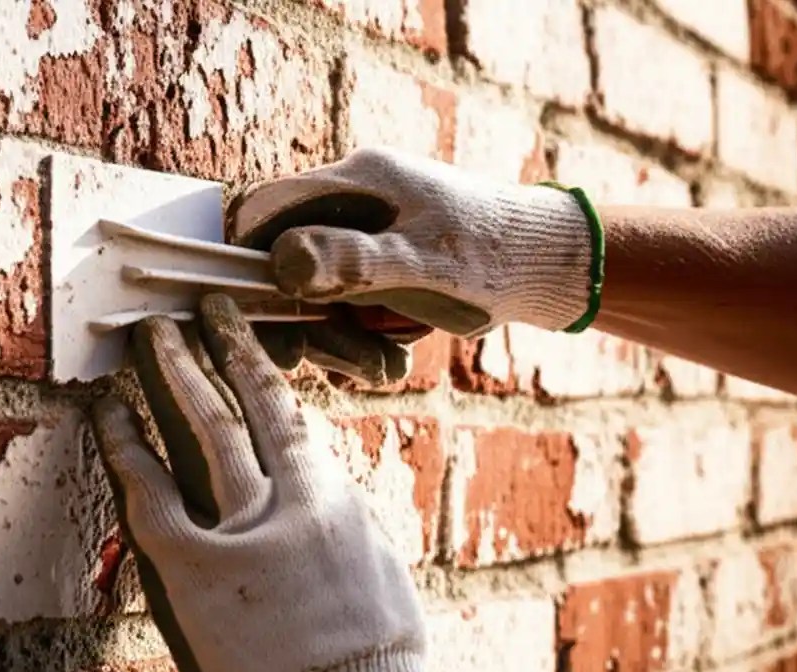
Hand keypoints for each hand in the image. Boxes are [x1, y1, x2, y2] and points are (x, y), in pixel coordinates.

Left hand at [90, 294, 465, 671]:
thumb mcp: (377, 571)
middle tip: (183, 311)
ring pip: (198, 430)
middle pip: (237, 405)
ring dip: (169, 375)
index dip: (252, 359)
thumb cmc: (371, 662)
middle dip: (209, 348)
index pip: (284, 411)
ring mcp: (234, 533)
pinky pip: (148, 495)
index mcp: (331, 501)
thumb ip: (342, 515)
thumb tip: (321, 481)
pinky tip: (107, 413)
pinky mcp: (187, 572)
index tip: (231, 323)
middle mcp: (283, 502)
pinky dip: (125, 447)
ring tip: (147, 338)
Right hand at [227, 147, 597, 375]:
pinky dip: (358, 341)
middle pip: (286, 262)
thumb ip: (354, 261)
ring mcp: (365, 235)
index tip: (253, 313)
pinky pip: (344, 306)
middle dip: (308, 322)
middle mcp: (352, 202)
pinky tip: (386, 363)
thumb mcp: (424, 263)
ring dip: (339, 341)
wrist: (552, 266)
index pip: (264, 207)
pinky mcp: (378, 265)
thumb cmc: (494, 256)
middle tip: (344, 363)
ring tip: (383, 368)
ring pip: (315, 294)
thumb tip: (282, 262)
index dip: (244, 258)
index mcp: (356, 180)